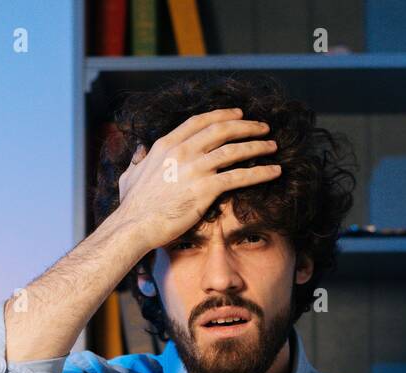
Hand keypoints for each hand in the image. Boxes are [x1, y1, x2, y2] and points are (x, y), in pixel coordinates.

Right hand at [112, 107, 280, 251]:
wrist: (134, 225)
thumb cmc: (132, 205)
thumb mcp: (130, 174)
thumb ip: (138, 159)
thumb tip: (140, 150)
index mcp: (166, 145)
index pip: (199, 122)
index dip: (222, 115)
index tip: (238, 114)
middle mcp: (183, 151)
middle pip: (222, 130)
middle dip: (246, 126)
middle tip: (262, 127)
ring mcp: (195, 169)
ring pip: (235, 150)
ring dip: (258, 146)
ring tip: (273, 146)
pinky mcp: (206, 189)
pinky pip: (240, 176)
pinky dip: (261, 172)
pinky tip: (274, 171)